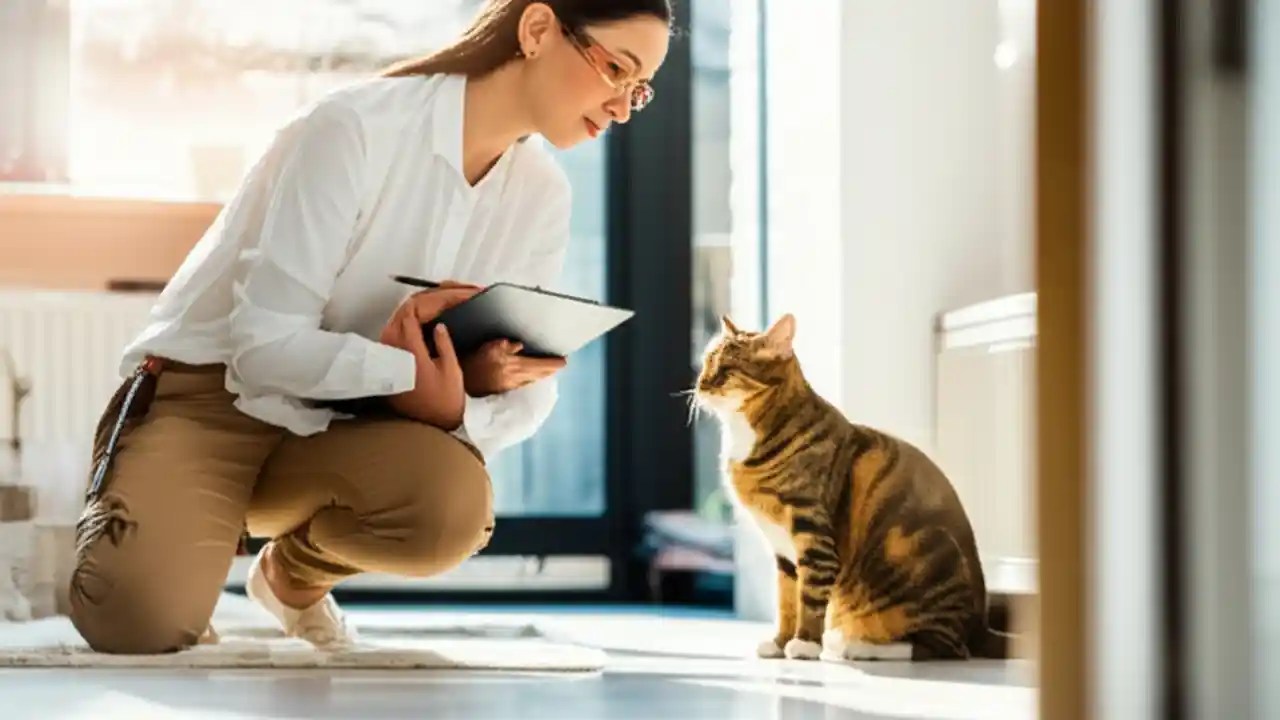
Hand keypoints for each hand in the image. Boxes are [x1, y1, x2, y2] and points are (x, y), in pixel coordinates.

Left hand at [379, 285, 479, 427]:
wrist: (427, 424)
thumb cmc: (442, 401)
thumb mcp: (450, 371)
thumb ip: (443, 343)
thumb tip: (440, 325)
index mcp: (406, 346)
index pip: (416, 307)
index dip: (439, 297)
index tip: (461, 295)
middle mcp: (392, 343)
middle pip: (410, 306)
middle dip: (436, 295)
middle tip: (462, 292)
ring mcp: (390, 348)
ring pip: (406, 313)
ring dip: (429, 303)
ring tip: (454, 299)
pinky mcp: (393, 354)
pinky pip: (404, 325)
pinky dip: (421, 315)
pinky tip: (439, 314)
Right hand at [461, 339, 566, 396]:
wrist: (463, 384)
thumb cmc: (474, 363)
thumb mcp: (489, 348)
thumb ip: (506, 346)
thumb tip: (520, 345)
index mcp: (515, 366)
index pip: (540, 364)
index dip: (553, 363)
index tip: (564, 361)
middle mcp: (517, 378)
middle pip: (539, 374)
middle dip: (551, 370)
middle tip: (560, 364)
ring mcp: (512, 385)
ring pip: (533, 379)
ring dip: (544, 375)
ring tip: (551, 370)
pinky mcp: (506, 389)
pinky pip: (525, 383)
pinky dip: (533, 378)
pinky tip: (534, 377)